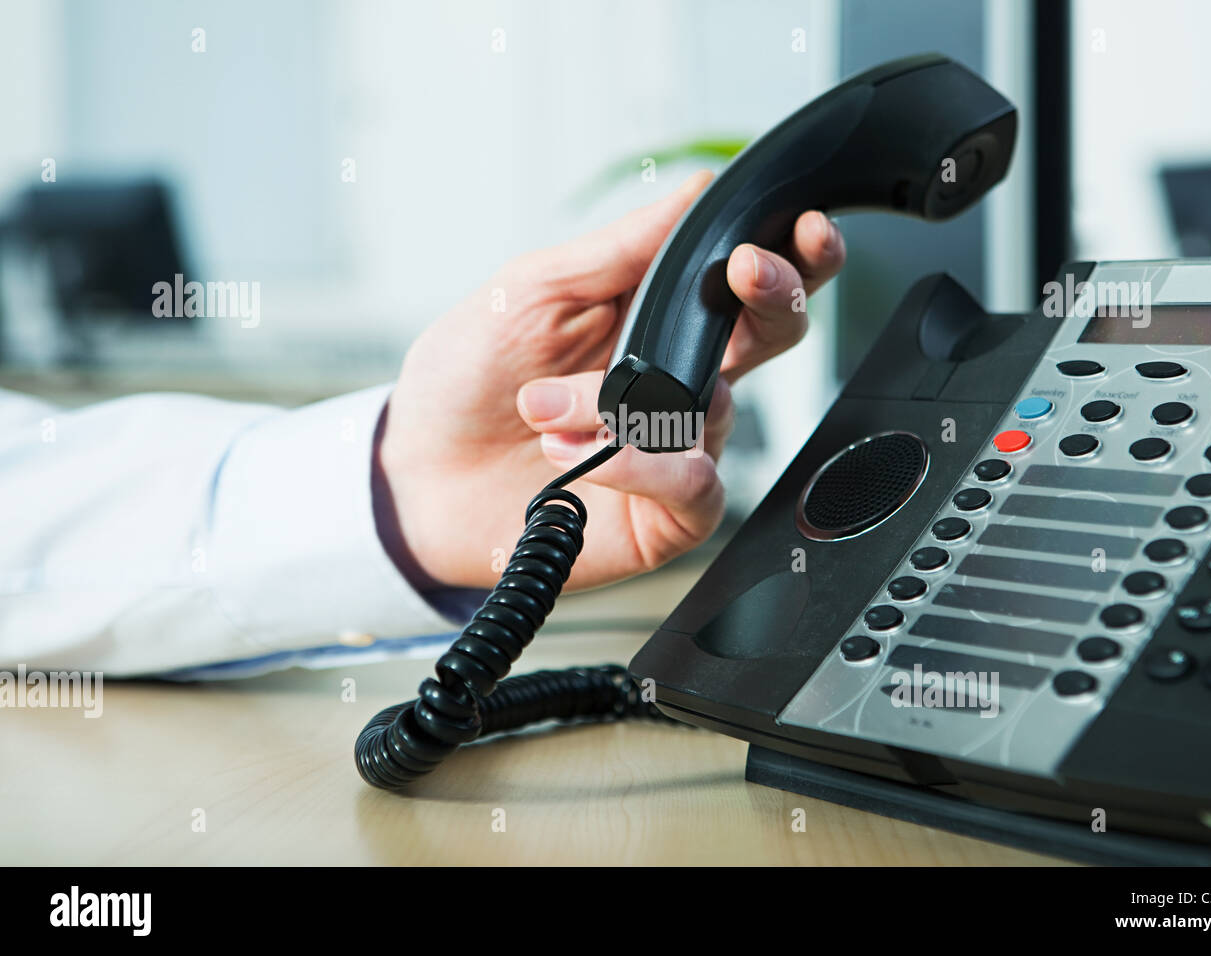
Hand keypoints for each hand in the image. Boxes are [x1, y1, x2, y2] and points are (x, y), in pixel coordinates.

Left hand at [374, 170, 844, 590]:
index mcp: (657, 319)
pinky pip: (695, 485)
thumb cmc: (468, 380)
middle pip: (777, 334)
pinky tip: (585, 456)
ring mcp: (677, 449)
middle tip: (747, 273)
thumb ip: (619, 250)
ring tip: (544, 406)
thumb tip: (694, 192)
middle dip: (780, 294)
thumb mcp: (532, 292)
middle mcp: (681, 382)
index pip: (746, 281)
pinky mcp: (663, 516)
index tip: (791, 226)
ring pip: (714, 409)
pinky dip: (643, 465)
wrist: (416, 477)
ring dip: (622, 402)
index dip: (787, 252)